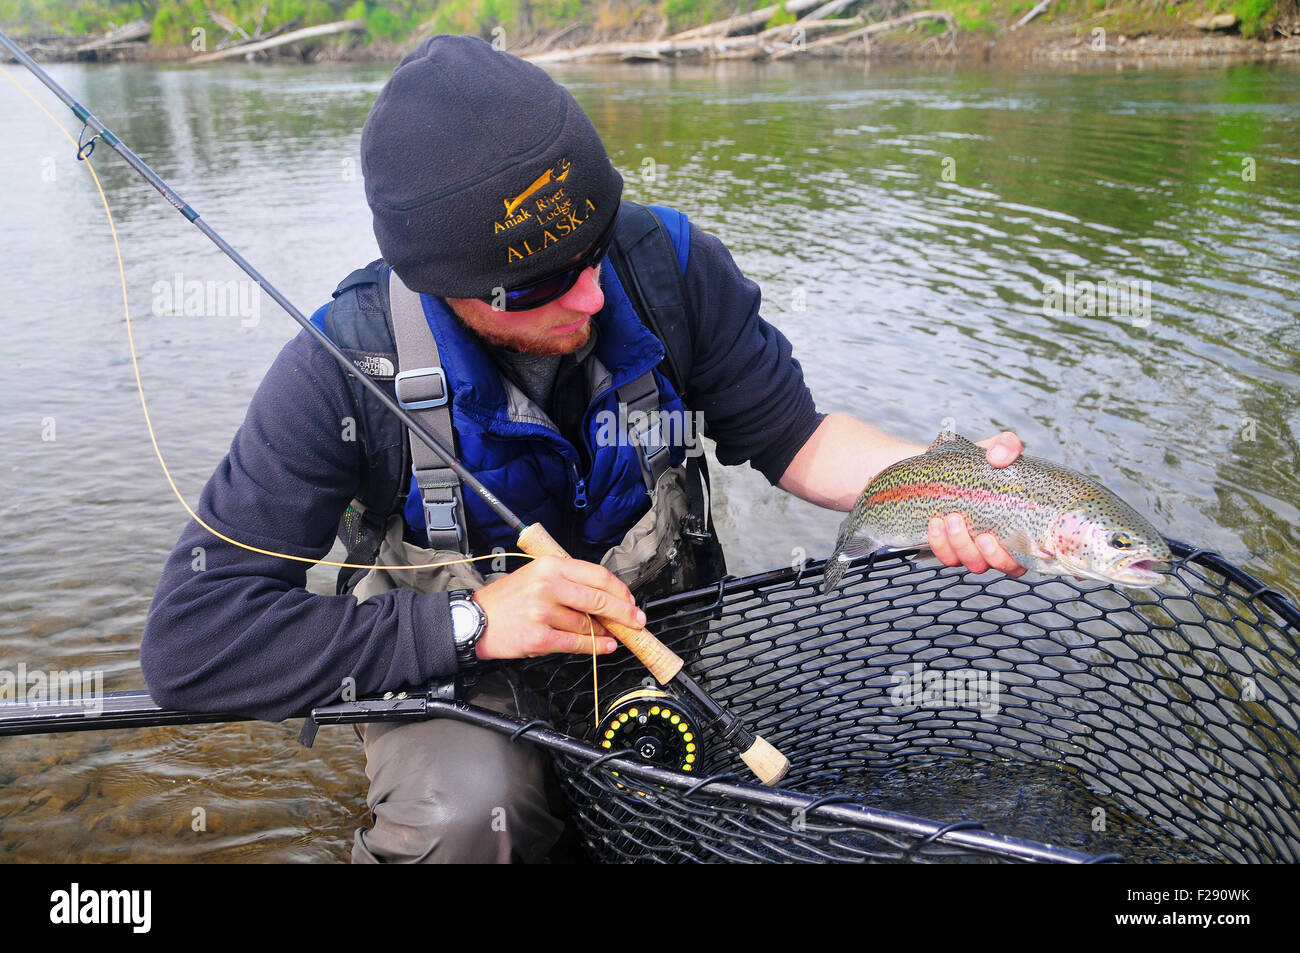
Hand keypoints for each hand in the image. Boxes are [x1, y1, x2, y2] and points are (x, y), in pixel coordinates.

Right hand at [471, 555, 642, 659]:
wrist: (475, 619)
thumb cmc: (507, 599)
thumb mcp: (536, 576)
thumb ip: (569, 583)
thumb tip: (604, 598)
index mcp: (550, 566)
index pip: (597, 575)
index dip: (619, 590)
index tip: (630, 599)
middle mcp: (548, 586)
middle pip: (599, 599)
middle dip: (624, 612)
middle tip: (637, 620)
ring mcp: (543, 612)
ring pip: (588, 624)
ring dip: (606, 632)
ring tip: (613, 634)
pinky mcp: (539, 638)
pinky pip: (576, 643)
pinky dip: (595, 646)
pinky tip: (604, 646)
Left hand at [927, 431, 1026, 577]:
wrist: (945, 467)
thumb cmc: (981, 464)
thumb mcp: (997, 450)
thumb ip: (1006, 446)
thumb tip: (998, 458)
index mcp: (1023, 526)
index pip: (1036, 554)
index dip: (1032, 558)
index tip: (1011, 542)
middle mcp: (1003, 544)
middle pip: (1005, 566)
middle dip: (992, 556)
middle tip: (981, 534)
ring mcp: (977, 550)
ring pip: (975, 565)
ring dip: (962, 546)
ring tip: (952, 519)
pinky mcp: (951, 549)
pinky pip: (948, 557)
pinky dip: (941, 543)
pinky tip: (936, 523)